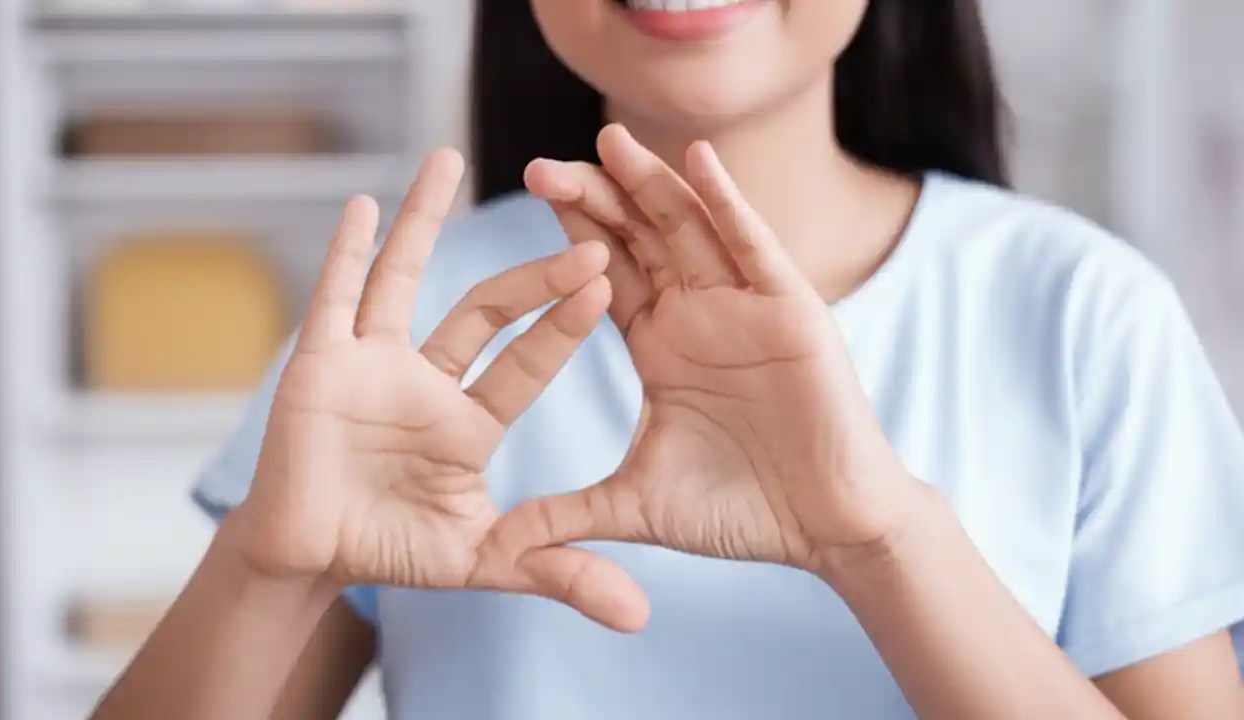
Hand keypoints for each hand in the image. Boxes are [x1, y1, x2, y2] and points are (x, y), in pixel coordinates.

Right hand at [230, 149, 647, 630]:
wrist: (309, 556)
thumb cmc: (393, 548)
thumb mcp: (485, 558)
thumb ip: (558, 571)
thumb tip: (641, 616)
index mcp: (472, 418)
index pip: (526, 361)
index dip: (563, 325)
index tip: (607, 279)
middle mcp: (429, 376)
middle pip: (484, 309)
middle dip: (532, 276)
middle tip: (582, 237)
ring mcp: (373, 362)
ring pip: (404, 279)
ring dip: (423, 220)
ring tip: (447, 158)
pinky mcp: (319, 362)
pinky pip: (334, 299)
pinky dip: (345, 254)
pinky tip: (364, 206)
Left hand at [504, 125, 922, 586]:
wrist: (826, 529)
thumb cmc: (740, 512)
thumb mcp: (637, 506)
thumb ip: (568, 515)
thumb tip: (494, 547)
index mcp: (660, 345)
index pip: (605, 273)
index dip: (572, 233)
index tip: (528, 195)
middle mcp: (698, 314)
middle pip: (638, 237)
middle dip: (594, 199)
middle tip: (543, 166)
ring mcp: (744, 306)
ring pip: (690, 228)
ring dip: (652, 183)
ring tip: (609, 141)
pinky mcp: (790, 311)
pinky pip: (754, 246)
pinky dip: (727, 203)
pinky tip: (698, 160)